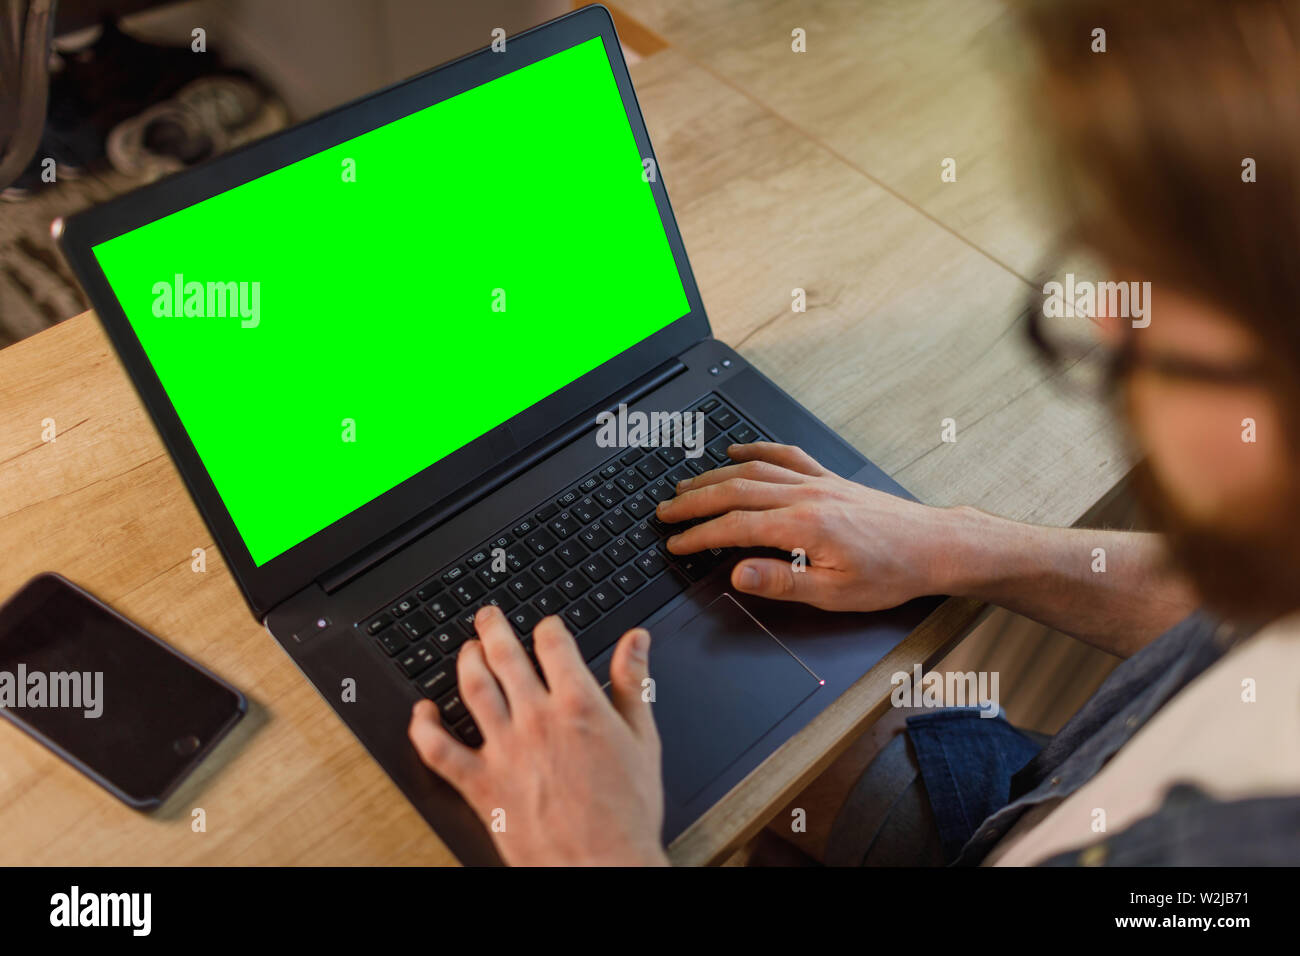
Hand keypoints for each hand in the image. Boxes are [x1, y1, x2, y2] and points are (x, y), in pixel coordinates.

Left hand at [407, 605, 667, 865]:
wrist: (603, 866)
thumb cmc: (626, 812)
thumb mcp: (644, 740)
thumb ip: (634, 684)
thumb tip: (636, 641)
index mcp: (579, 704)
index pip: (552, 641)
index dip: (547, 626)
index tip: (547, 627)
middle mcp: (536, 719)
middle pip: (504, 654)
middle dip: (493, 627)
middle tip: (488, 616)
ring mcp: (504, 750)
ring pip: (473, 687)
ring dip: (465, 660)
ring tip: (467, 648)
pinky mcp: (480, 784)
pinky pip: (438, 749)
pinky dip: (424, 726)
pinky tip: (424, 712)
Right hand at [657, 441, 964, 611]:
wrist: (934, 547)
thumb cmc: (891, 573)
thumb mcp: (835, 593)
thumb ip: (782, 581)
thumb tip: (739, 573)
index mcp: (802, 526)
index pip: (734, 527)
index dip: (698, 536)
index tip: (675, 544)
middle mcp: (806, 496)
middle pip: (734, 491)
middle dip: (693, 501)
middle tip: (664, 512)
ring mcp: (817, 483)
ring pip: (753, 471)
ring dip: (714, 476)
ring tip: (685, 486)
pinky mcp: (829, 479)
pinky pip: (785, 457)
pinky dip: (757, 451)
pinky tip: (738, 451)